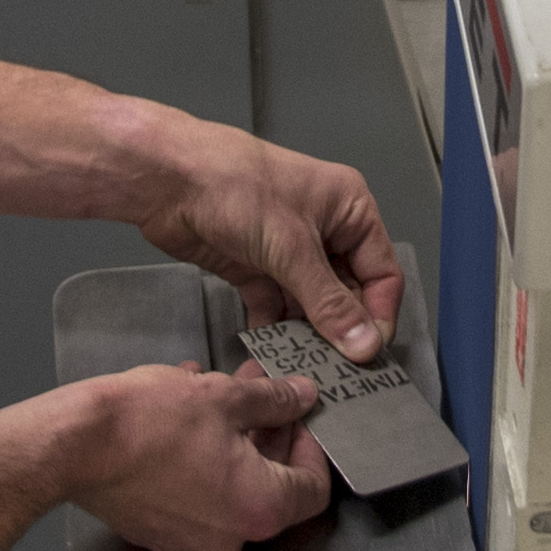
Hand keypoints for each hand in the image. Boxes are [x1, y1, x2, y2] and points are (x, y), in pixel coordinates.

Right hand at [70, 365, 329, 550]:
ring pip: (230, 489)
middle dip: (269, 435)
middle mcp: (229, 538)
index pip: (314, 488)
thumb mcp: (225, 396)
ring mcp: (189, 541)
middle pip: (271, 489)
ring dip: (233, 443)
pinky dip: (200, 462)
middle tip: (262, 394)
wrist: (76, 445)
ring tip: (218, 395)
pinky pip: (195, 497)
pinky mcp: (157, 533)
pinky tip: (186, 419)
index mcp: (259, 509)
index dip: (314, 446)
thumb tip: (300, 397)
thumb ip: (274, 399)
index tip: (303, 418)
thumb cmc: (147, 425)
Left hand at [125, 109, 404, 361]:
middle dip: (341, 330)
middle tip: (335, 371)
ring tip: (303, 368)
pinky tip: (270, 351)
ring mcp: (288, 251)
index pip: (382, 273)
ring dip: (306, 334)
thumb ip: (330, 303)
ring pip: (311, 304)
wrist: (167, 178)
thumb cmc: (237, 189)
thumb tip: (366, 347)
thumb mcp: (293, 247)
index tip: (367, 357)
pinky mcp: (255, 268)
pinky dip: (274, 328)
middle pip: (348, 293)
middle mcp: (325, 230)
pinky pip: (276, 306)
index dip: (379, 315)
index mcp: (350, 210)